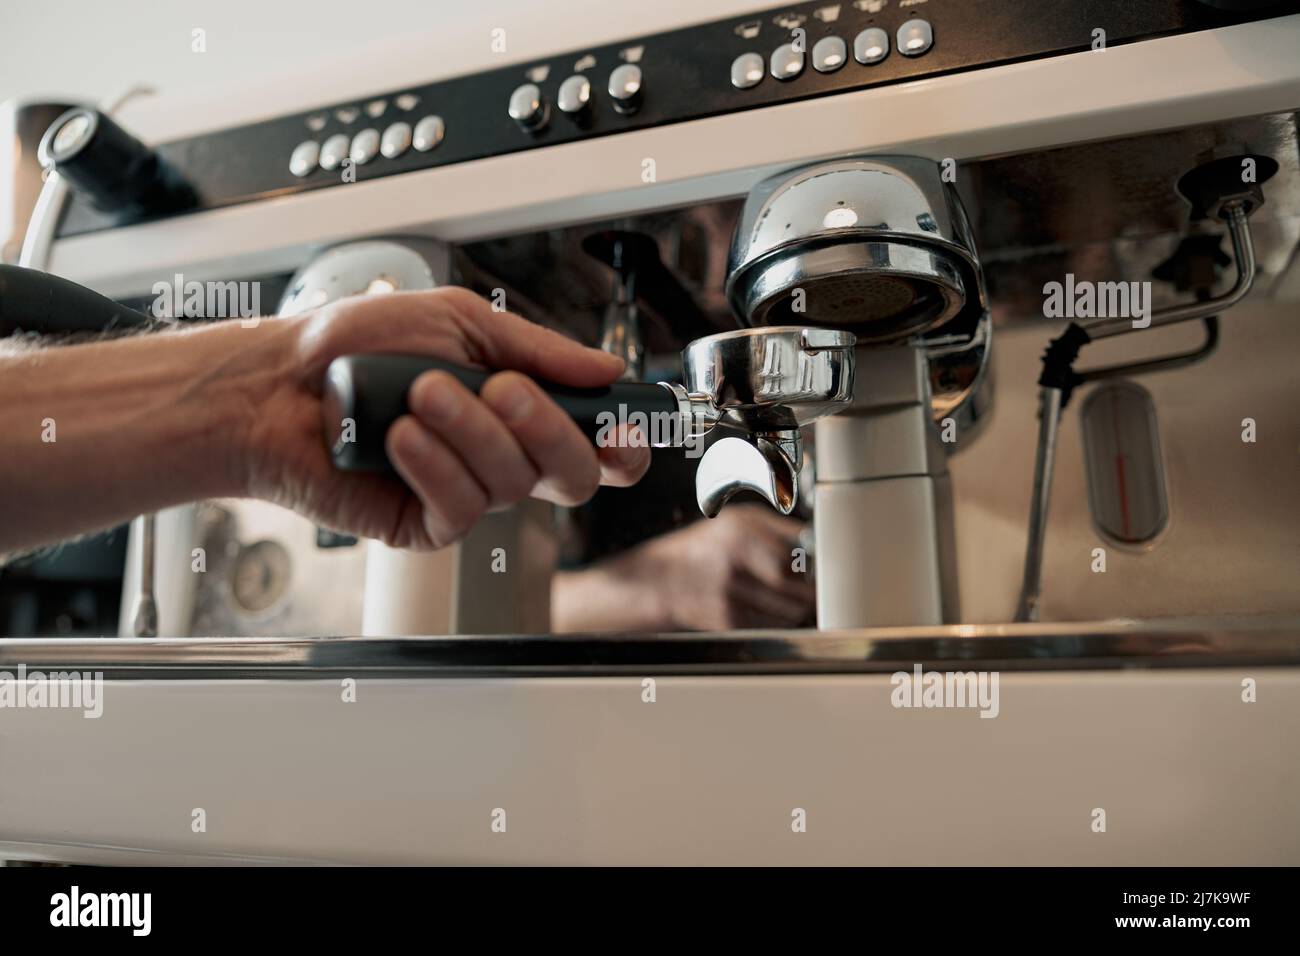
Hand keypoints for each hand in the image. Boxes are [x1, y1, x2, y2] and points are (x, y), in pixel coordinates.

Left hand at [244, 288, 650, 549]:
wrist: (278, 384)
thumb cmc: (357, 346)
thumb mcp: (459, 323)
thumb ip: (537, 349)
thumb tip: (605, 369)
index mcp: (520, 408)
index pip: (597, 441)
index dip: (624, 440)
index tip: (623, 422)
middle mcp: (502, 456)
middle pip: (576, 473)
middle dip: (545, 427)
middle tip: (499, 388)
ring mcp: (467, 493)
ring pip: (514, 483)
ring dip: (469, 430)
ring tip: (418, 395)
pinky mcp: (427, 524)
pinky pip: (462, 507)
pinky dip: (435, 464)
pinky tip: (401, 437)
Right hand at [553, 504, 815, 631]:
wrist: (657, 580)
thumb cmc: (700, 550)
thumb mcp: (733, 523)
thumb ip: (774, 529)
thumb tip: (817, 546)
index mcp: (742, 524)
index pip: (802, 542)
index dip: (818, 557)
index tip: (824, 564)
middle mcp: (737, 551)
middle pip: (800, 577)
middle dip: (812, 587)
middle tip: (814, 588)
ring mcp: (732, 586)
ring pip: (791, 605)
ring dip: (799, 608)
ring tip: (793, 601)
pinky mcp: (727, 617)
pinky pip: (772, 624)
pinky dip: (779, 622)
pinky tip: (771, 612)